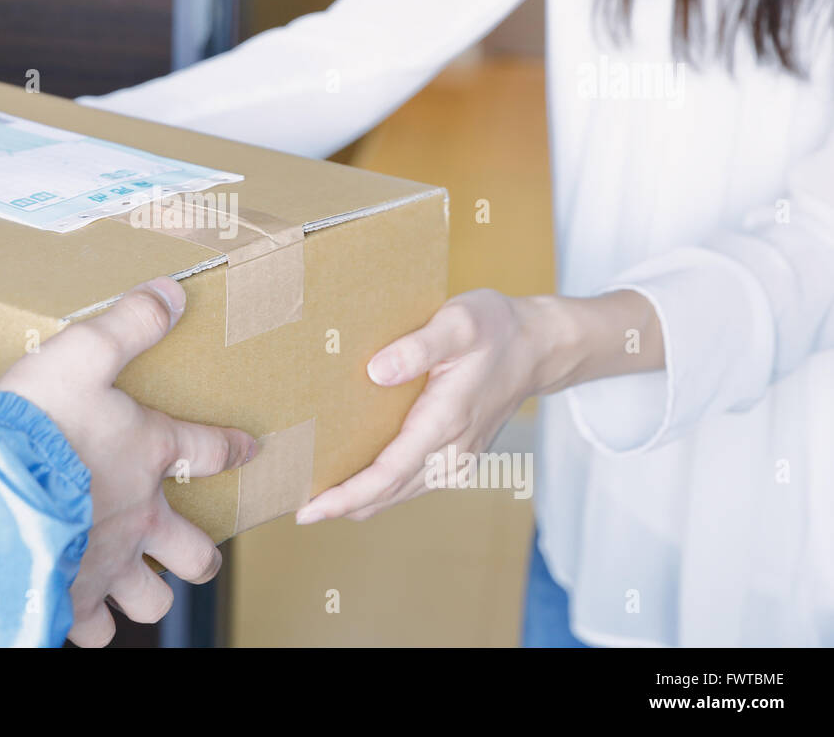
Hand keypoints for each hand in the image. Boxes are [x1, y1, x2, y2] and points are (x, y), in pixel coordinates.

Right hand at [0, 276, 256, 646]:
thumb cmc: (36, 422)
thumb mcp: (82, 353)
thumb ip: (128, 323)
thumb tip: (172, 292)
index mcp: (149, 455)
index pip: (211, 450)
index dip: (233, 447)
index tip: (248, 448)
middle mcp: (140, 518)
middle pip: (198, 554)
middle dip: (200, 553)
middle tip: (188, 545)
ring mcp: (107, 566)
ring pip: (153, 603)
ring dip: (148, 593)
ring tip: (132, 580)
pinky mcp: (69, 599)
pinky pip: (93, 630)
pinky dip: (89, 621)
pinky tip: (75, 602)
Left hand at [296, 287, 662, 522]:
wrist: (539, 345)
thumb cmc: (497, 328)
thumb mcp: (459, 322)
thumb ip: (418, 347)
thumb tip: (376, 372)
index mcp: (446, 421)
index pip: (387, 475)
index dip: (346, 497)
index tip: (308, 511)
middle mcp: (451, 451)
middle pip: (387, 493)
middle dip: (341, 506)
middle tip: (295, 508)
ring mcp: (456, 459)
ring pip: (398, 493)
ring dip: (359, 500)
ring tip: (314, 498)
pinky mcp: (456, 457)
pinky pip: (410, 483)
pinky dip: (380, 489)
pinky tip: (353, 481)